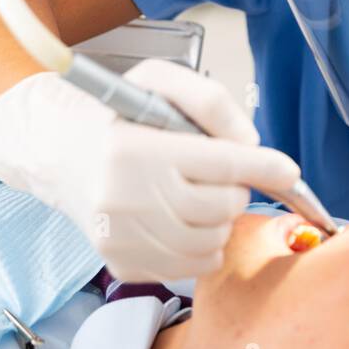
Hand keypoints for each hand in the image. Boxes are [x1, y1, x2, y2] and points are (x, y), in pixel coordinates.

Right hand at [0, 59, 300, 281]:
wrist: (61, 155)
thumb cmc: (117, 118)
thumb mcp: (160, 83)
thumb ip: (211, 102)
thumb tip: (251, 143)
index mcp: (133, 148)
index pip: (221, 164)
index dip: (264, 167)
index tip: (288, 170)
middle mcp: (122, 197)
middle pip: (222, 206)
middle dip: (235, 188)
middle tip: (218, 174)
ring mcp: (119, 237)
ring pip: (212, 240)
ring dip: (221, 218)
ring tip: (198, 194)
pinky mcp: (121, 264)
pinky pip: (191, 265)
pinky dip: (203, 245)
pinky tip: (185, 220)